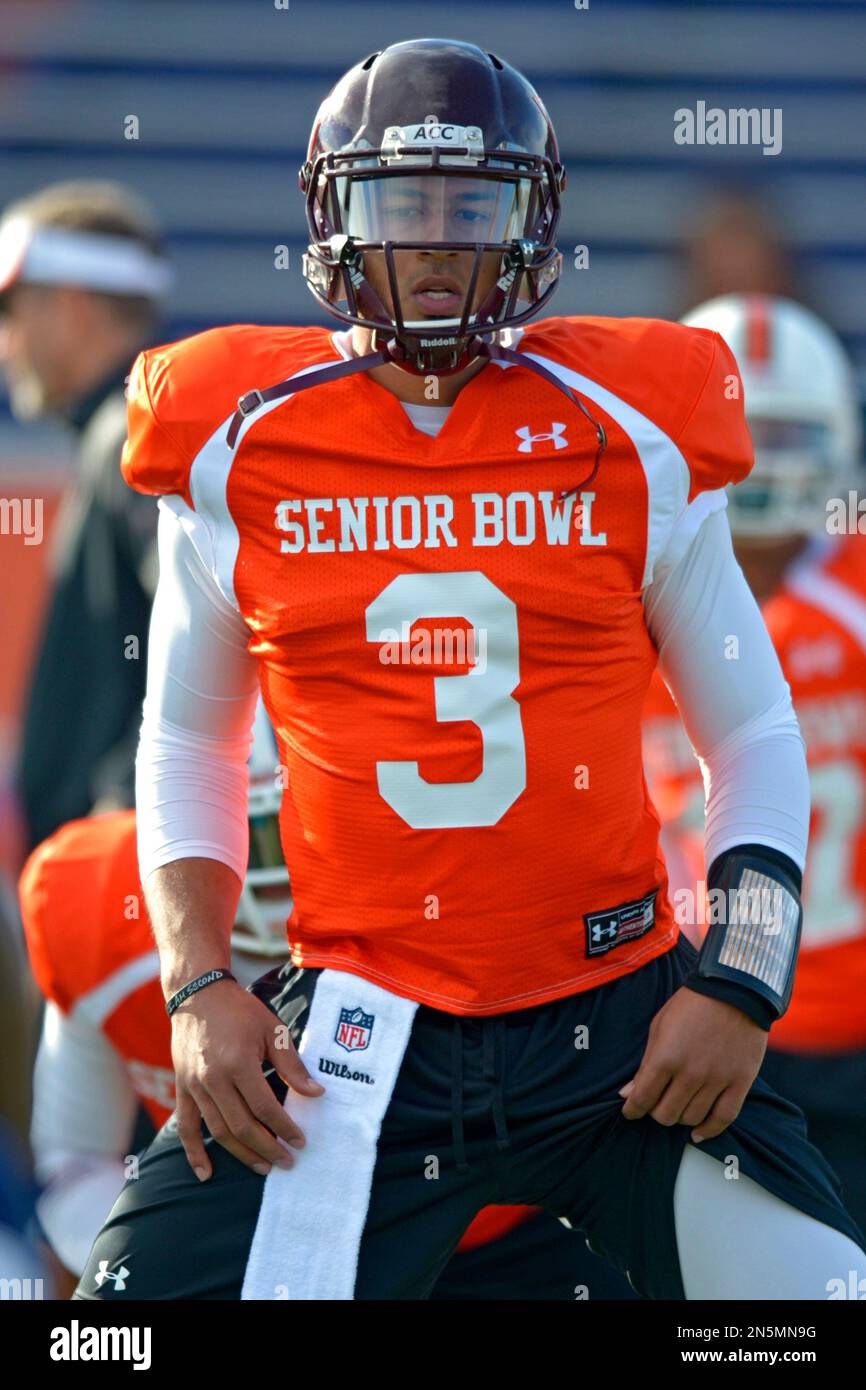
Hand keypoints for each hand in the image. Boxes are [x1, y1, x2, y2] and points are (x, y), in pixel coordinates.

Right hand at [171, 979, 324, 1179]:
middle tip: (287, 1162)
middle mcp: (214, 1079)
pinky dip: (194, 1152)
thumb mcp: (272, 1030)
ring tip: (263, 1167)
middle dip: (267, 1148)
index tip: (300, 1141)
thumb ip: (293, 1065)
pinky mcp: (182, 1088)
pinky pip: (186, 1127)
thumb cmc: (240, 1011)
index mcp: (239, 1063)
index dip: (284, 1128)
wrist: (198, 995)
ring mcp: (195, 1086)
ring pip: (218, 1132)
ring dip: (241, 1154)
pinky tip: (206, 1173)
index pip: (265, 1107)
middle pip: (242, 1126)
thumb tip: (316, 1093)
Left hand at [619, 985, 767, 1141]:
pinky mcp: (740, 1083)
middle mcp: (690, 1074)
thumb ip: (645, 1064)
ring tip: (678, 1107)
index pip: (642, 1099)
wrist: (734, 990)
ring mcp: (717, 1080)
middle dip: (655, 1113)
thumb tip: (628, 1094)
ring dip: (680, 1118)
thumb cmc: (691, 1005)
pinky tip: (698, 1133)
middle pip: (666, 1114)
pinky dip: (709, 1131)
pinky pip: (723, 1118)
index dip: (632, 1110)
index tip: (630, 1111)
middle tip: (657, 1104)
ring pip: (691, 1118)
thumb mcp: (659, 1027)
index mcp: (665, 1057)